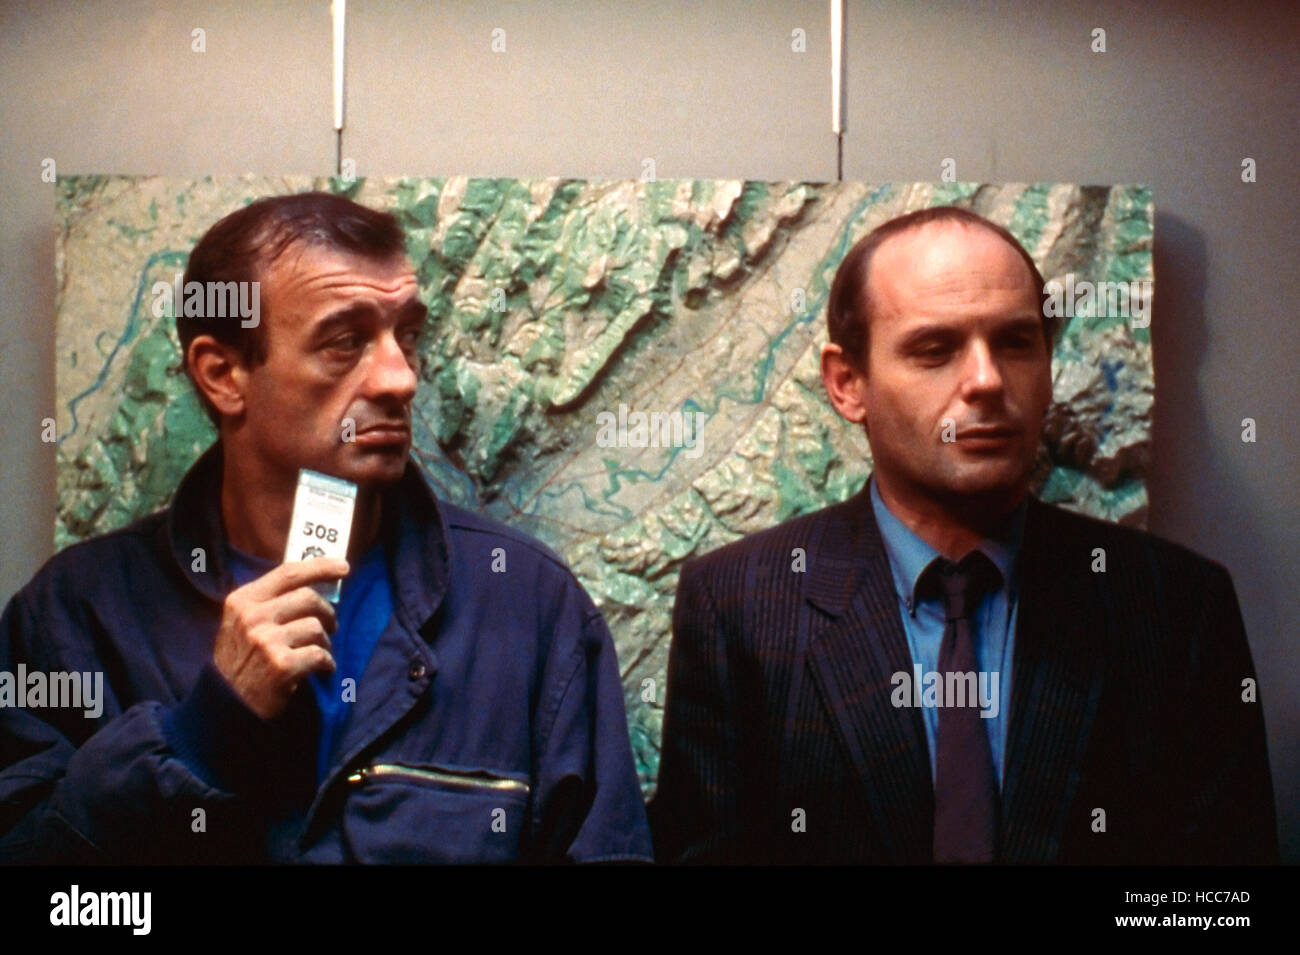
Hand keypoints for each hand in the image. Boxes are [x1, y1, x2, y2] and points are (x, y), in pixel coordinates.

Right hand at [212, 558, 348, 719]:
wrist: (225, 704)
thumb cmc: (242, 659)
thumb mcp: (243, 623)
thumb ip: (272, 602)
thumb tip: (317, 583)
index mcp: (243, 601)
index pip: (288, 573)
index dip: (319, 567)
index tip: (343, 567)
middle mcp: (251, 617)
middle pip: (309, 598)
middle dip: (328, 612)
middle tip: (331, 626)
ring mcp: (265, 641)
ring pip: (317, 627)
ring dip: (325, 642)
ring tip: (317, 653)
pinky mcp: (280, 666)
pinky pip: (320, 655)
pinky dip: (327, 663)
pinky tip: (320, 670)